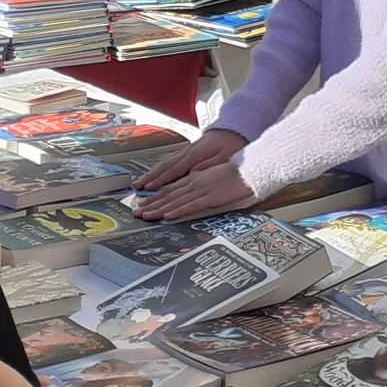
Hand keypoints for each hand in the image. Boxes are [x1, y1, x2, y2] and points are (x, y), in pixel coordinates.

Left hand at [129, 160, 253, 221]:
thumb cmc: (234, 173)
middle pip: (168, 196)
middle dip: (151, 205)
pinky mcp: (210, 197)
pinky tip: (167, 215)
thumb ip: (201, 179)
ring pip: (175, 201)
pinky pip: (190, 206)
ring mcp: (201, 190)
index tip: (144, 204)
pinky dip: (177, 211)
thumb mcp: (213, 174)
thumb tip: (190, 182)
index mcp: (194, 177)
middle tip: (136, 214)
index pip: (170, 189)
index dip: (155, 197)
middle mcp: (194, 183)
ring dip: (158, 210)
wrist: (249, 169)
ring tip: (145, 216)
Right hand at [137, 128, 243, 190]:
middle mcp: (189, 151)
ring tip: (142, 181)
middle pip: (166, 165)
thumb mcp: (226, 157)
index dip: (161, 179)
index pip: (175, 169)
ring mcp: (188, 149)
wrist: (237, 127)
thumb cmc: (233, 143)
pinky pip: (172, 159)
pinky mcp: (191, 150)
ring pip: (167, 161)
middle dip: (151, 177)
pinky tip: (157, 172)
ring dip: (153, 172)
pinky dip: (162, 167)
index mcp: (196, 153)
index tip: (149, 188)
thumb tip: (191, 175)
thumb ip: (208, 166)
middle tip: (138, 186)